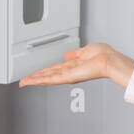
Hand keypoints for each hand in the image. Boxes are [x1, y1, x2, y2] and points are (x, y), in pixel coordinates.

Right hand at [17, 42, 133, 88]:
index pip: (55, 69)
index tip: (36, 73)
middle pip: (48, 75)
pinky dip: (39, 80)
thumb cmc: (104, 55)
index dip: (44, 71)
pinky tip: (32, 81)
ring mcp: (68, 75)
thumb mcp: (86, 50)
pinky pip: (51, 78)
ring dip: (34, 80)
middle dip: (36, 77)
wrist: (109, 61)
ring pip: (47, 78)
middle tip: (24, 81)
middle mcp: (70, 72)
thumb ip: (76, 53)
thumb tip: (68, 55)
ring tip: (24, 82)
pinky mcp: (68, 77)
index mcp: (74, 65)